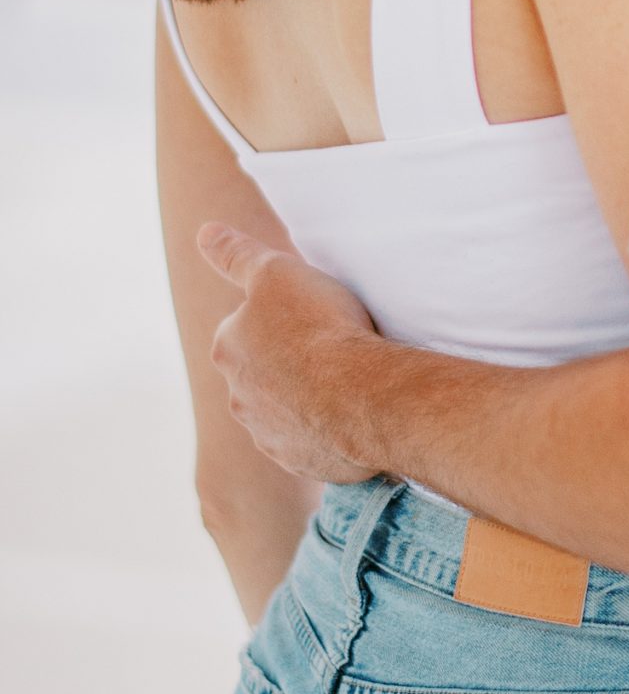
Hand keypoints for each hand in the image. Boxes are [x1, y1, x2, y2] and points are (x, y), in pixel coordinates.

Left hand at [198, 224, 380, 482]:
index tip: (309, 315)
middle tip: (330, 347)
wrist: (360, 395)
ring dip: (305, 399)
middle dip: (287, 363)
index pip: (244, 328)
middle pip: (261, 373)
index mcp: (229, 349)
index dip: (278, 319)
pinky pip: (311, 442)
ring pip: (284, 411)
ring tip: (346, 382)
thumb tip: (204, 232)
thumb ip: (237, 255)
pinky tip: (352, 412)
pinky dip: (327, 429)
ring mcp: (268, 434)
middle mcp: (238, 397)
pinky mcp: (301, 461)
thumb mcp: (276, 272)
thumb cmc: (320, 327)